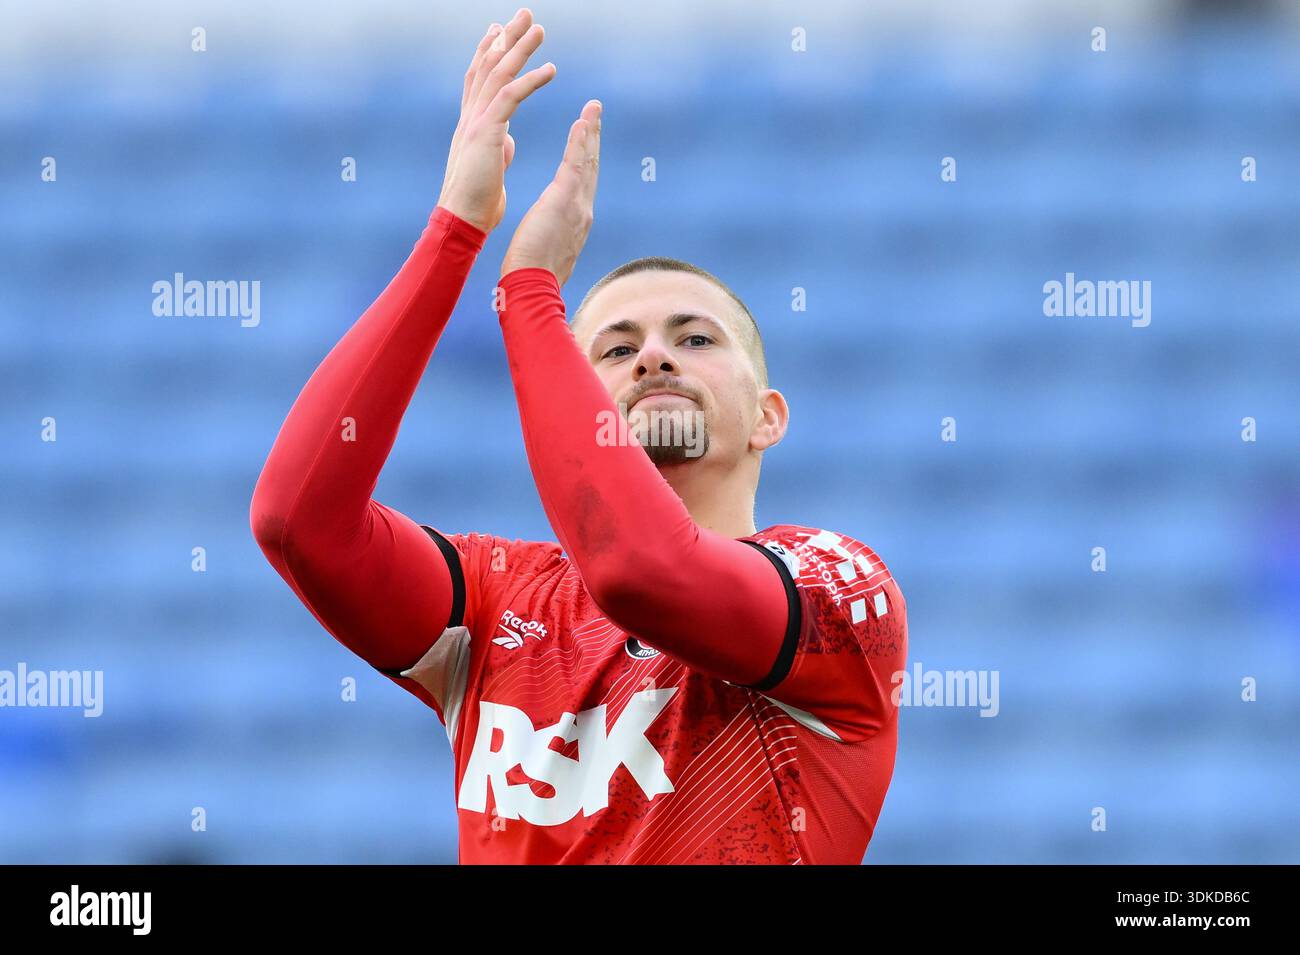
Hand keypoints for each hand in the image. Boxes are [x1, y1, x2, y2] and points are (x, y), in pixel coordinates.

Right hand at [436, 8, 555, 234]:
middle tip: (524, 13)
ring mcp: (476, 122)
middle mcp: (470, 117)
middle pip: (488, 66)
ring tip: (540, 28)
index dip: (489, 52)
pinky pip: (511, 97)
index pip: (480, 79)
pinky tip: (550, 69)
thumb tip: (506, 137)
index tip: (500, 30)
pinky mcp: (486, 133)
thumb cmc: (477, 201)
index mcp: (471, 125)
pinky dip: (531, 80)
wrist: (462, 220)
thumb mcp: (490, 166)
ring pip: (499, 74)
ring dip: (520, 49)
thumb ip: (497, 146)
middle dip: (506, 38)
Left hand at [500, 99, 601, 286]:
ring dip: (591, 132)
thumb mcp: (544, 248)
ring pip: (587, 162)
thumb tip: (546, 230)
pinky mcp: (565, 202)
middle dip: (593, 138)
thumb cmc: (531, 274)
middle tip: (595, 111)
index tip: (585, 137)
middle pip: (591, 167)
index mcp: (575, 221)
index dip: (585, 158)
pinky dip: (580, 142)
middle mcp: (583, 211)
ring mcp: (578, 206)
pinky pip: (575, 166)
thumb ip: (549, 233)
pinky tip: (582, 122)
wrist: (532, 286)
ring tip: (593, 108)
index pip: (581, 183)